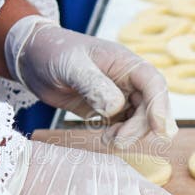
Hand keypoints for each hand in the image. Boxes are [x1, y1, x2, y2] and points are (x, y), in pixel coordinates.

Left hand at [5, 16, 177, 148]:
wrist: (34, 59)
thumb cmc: (53, 52)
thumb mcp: (71, 65)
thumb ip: (92, 84)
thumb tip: (115, 108)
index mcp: (125, 62)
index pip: (154, 83)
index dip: (161, 107)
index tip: (160, 131)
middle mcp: (127, 79)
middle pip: (150, 106)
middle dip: (141, 127)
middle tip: (119, 141)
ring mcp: (119, 95)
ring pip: (139, 119)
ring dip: (131, 134)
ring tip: (107, 141)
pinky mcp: (106, 109)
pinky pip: (124, 125)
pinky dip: (120, 135)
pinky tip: (105, 138)